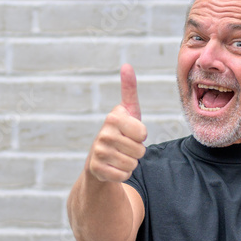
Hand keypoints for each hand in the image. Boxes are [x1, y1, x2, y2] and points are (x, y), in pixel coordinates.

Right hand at [85, 64, 147, 182]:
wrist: (100, 158)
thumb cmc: (120, 132)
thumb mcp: (127, 111)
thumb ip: (129, 89)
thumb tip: (126, 65)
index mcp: (113, 117)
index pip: (143, 132)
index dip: (141, 135)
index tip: (130, 132)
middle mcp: (103, 133)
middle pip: (140, 150)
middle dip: (137, 151)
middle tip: (125, 146)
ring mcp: (98, 152)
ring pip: (133, 164)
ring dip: (131, 162)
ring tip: (119, 155)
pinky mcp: (97, 169)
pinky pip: (124, 175)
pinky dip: (123, 173)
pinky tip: (114, 167)